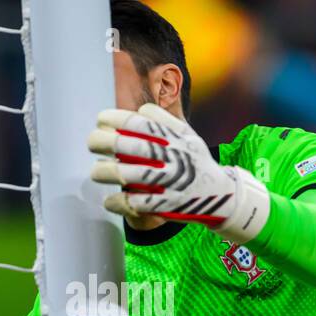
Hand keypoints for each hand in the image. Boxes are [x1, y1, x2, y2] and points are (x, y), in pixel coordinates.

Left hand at [88, 103, 269, 242]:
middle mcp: (174, 158)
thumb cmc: (198, 163)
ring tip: (96, 173)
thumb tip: (137, 110)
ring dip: (106, 173)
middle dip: (103, 142)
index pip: (139, 123)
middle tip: (92, 144)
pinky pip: (138, 203)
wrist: (223, 198)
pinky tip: (110, 201)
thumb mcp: (189, 136)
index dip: (115, 119)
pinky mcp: (170, 206)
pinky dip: (120, 203)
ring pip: (130, 175)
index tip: (101, 120)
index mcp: (176, 139)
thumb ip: (164, 120)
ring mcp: (172, 183)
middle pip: (129, 146)